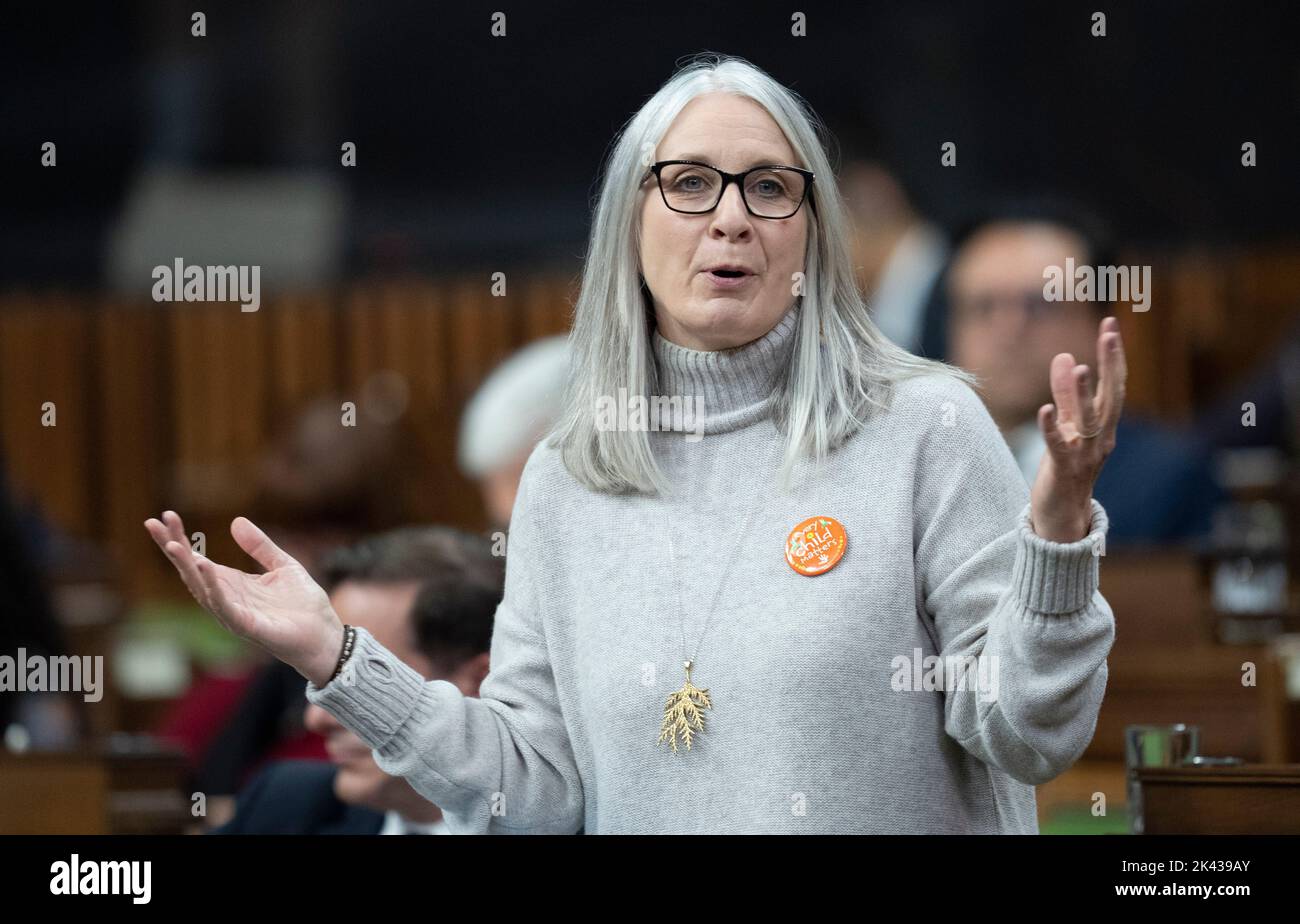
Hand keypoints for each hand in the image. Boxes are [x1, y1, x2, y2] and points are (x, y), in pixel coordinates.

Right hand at [144, 511, 344, 685]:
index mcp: (232, 584)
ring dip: (186, 566)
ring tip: (172, 544)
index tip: (166, 516)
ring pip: (201, 588)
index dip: (181, 538)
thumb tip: (235, 521)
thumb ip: (260, 546)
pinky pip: (224, 605)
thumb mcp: (283, 565)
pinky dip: (212, 587)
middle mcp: (226, 598)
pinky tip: (203, 566)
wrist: (326, 635)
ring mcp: (233, 613)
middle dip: (171, 548)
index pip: (198, 559)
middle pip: (191, 571)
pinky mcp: (247, 626)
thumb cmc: (304, 606)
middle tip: (152, 523)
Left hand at [1029, 316, 1126, 541]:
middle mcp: (1101, 438)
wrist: (1063, 515)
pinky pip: (1058, 446)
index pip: (1115, 385)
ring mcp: (1084, 455)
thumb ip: (1066, 395)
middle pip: (1112, 397)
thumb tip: (1066, 357)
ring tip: (1080, 367)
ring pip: (1088, 421)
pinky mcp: (1063, 469)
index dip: (1113, 356)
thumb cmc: (1066, 467)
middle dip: (1111, 364)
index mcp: (1105, 426)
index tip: (1111, 325)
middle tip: (1110, 333)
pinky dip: (1052, 428)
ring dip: (1083, 395)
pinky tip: (1044, 410)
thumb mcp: (1068, 427)